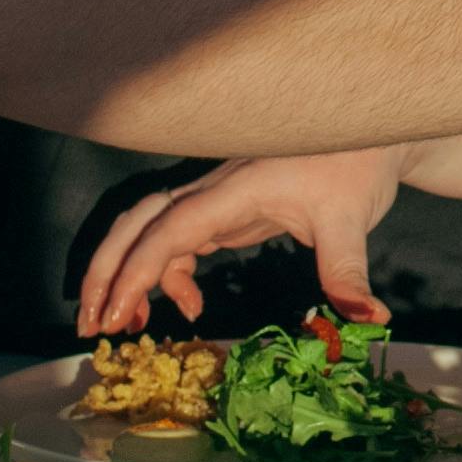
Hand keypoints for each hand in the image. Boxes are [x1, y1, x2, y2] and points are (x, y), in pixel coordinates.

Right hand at [76, 147, 407, 334]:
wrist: (370, 135)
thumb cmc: (357, 166)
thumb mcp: (353, 221)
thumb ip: (348, 272)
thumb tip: (369, 321)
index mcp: (237, 188)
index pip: (172, 227)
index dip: (139, 270)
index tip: (119, 312)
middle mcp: (215, 189)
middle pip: (138, 222)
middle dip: (107, 271)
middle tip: (92, 325)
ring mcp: (216, 198)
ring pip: (149, 229)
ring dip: (126, 273)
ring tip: (120, 326)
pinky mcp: (226, 210)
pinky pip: (177, 240)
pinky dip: (166, 273)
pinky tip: (187, 305)